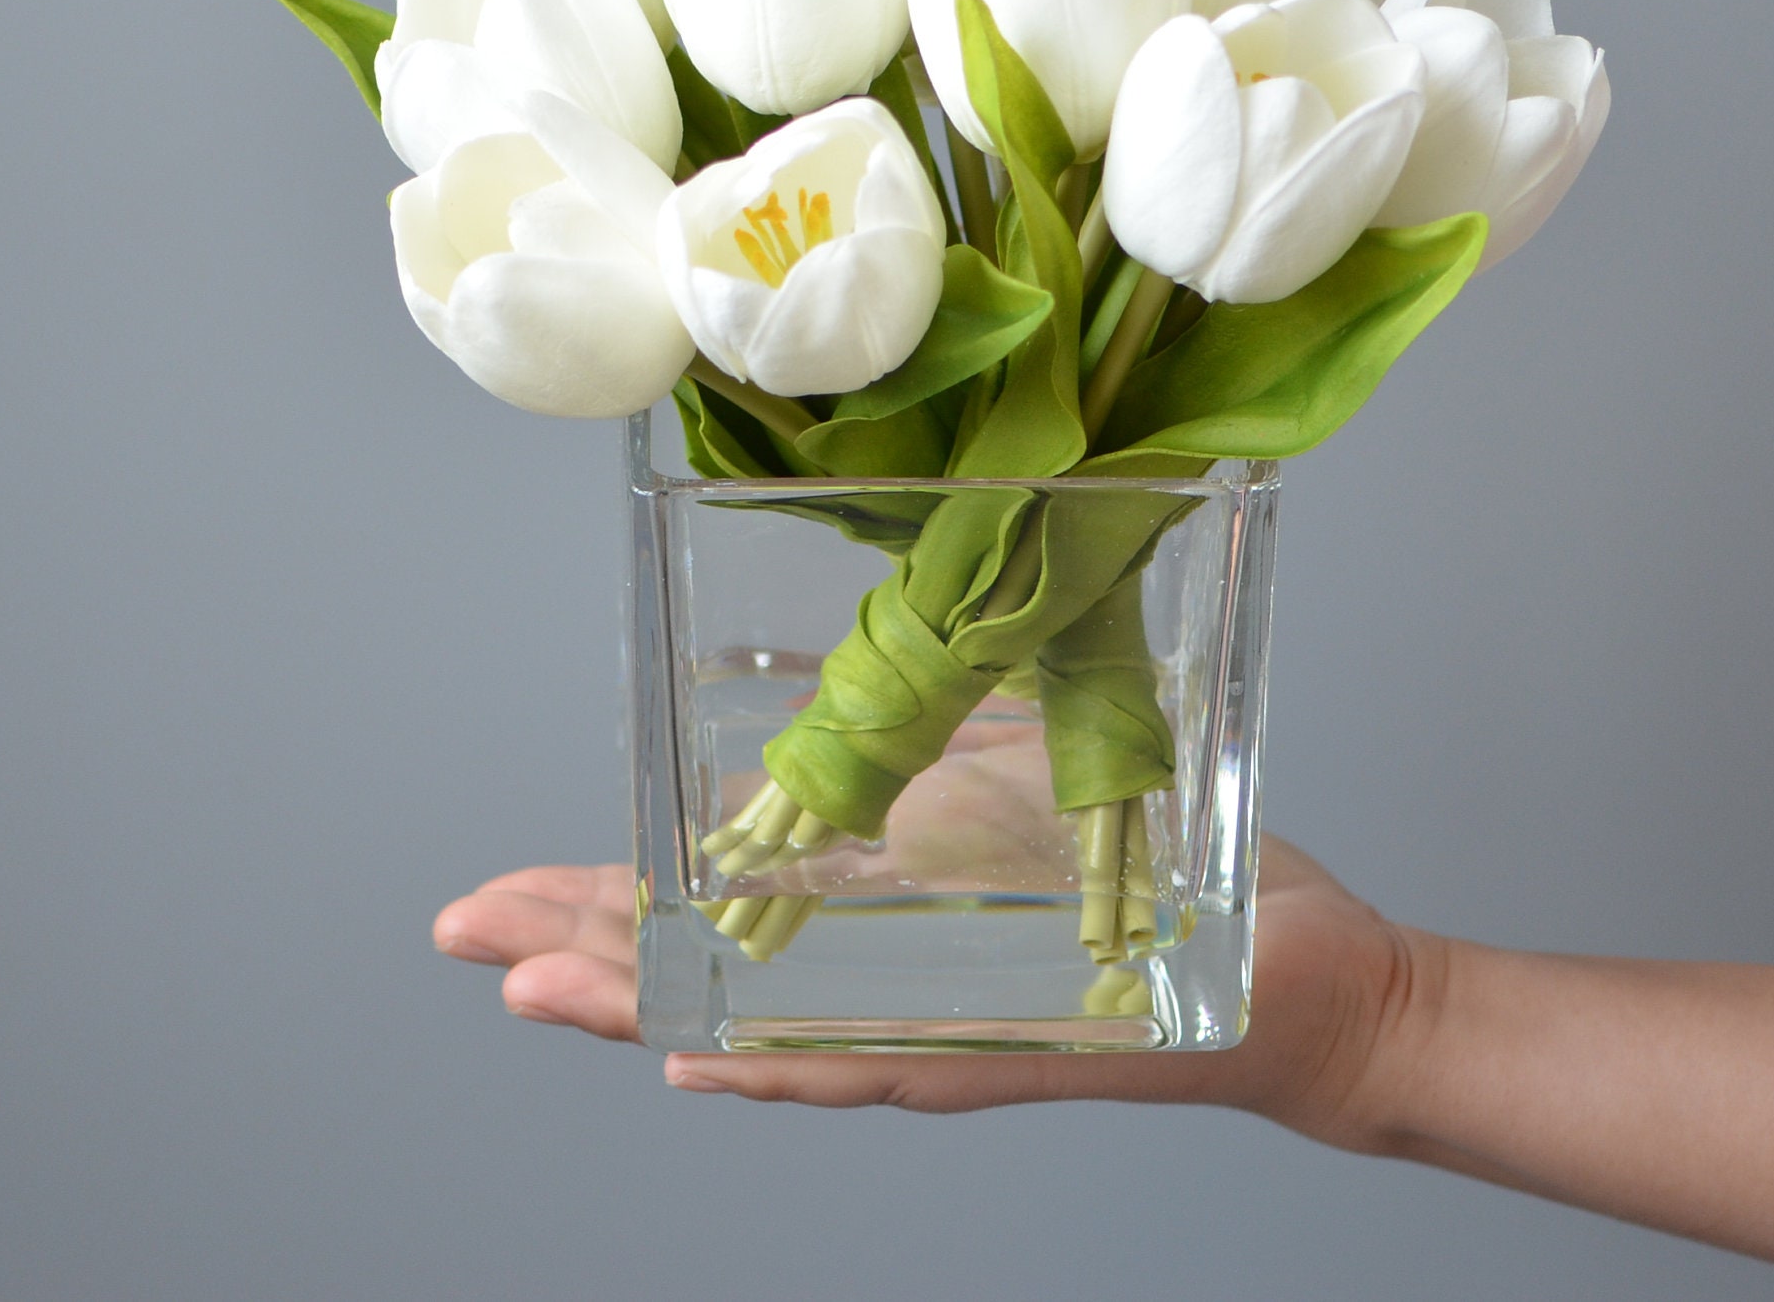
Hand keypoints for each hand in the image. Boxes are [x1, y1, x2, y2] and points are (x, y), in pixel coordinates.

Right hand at [430, 834, 1435, 1149]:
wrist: (1311, 977)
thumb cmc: (1191, 881)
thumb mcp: (1036, 778)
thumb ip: (937, 747)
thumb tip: (828, 708)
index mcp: (884, 914)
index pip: (711, 910)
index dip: (595, 901)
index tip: (497, 895)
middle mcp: (885, 985)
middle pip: (696, 977)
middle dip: (572, 952)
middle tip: (462, 937)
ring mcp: (933, 1029)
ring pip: (755, 1031)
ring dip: (639, 1010)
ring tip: (532, 991)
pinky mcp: (1009, 1057)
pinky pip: (877, 1065)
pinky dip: (785, 1065)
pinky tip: (700, 1061)